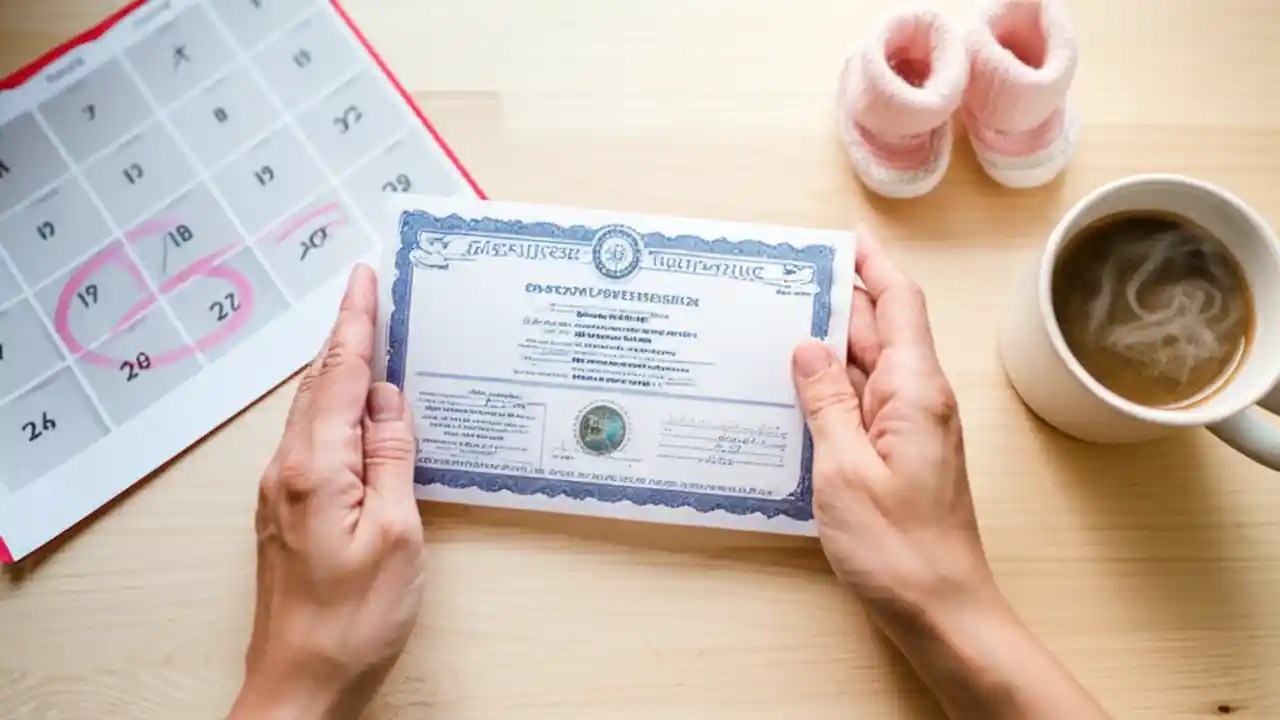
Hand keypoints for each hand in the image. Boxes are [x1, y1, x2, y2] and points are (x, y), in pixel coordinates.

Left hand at [231, 266, 424, 719]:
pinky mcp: (288, 511)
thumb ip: (392, 457)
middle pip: (320, 384)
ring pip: (315, 412)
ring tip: (375, 343)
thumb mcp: (397, 533)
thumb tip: (390, 400)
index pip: (339, 375)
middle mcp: (288, 469)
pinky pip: (315, 441)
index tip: (364, 277)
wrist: (301, 680)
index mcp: (316, 466)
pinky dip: (340, 412)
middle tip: (376, 296)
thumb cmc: (354, 618)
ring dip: (344, 374)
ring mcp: (282, 490)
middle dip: (349, 337)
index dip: (356, 322)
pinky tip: (364, 416)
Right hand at [792, 231, 1107, 719]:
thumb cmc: (898, 547)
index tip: (843, 237)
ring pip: (865, 369)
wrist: (942, 610)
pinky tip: (792, 394)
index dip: (872, 265)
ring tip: (773, 326)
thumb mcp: (844, 469)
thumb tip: (806, 347)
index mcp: (913, 390)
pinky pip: (861, 406)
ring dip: (826, 348)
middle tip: (781, 280)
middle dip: (835, 301)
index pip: (897, 305)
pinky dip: (829, 392)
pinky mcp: (897, 456)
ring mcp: (908, 429)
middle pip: (877, 332)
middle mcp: (917, 400)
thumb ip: (825, 402)